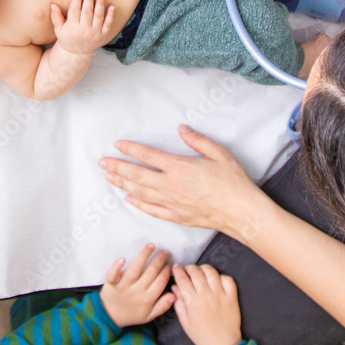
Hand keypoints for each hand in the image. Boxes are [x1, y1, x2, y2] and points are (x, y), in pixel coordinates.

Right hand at [51, 0, 115, 54]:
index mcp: (72, 27)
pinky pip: (108, 25)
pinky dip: (110, 16)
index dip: (76, 0)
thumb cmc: (67, 38)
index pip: (74, 11)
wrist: (77, 53)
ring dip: (100, 5)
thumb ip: (56, 17)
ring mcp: (94, 33)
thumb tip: (53, 4)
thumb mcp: (59, 30)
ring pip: (98, 17)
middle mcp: (84, 30)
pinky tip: (112, 6)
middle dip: (89, 0)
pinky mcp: (103, 36)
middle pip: (87, 12)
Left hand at [98, 125, 263, 237]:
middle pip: (137, 174)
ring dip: (122, 183)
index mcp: (180, 167)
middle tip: (102, 162)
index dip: (131, 149)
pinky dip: (138, 203)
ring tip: (109, 177)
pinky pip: (151, 209)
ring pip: (140, 192)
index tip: (118, 145)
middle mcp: (171, 185)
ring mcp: (172, 203)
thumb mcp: (219, 153)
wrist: (241, 212)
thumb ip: (197, 140)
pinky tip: (129, 198)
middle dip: (118, 167)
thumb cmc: (233, 182)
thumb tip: (181, 128)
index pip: (148, 156)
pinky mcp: (176, 216)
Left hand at [100, 244, 175, 327]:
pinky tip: (123, 258)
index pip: (161, 281)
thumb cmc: (132, 314)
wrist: (110, 317)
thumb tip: (174, 295)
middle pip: (151, 272)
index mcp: (148, 299)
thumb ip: (162, 306)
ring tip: (151, 246)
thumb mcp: (149, 315)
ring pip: (135, 268)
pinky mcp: (112, 283)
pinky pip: (113, 274)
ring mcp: (124, 286)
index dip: (167, 271)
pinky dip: (116, 266)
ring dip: (144, 255)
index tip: (170, 264)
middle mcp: (137, 291)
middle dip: (160, 260)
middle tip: (165, 252)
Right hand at [172, 264, 241, 344]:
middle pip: (196, 272)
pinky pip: (228, 279)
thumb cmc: (201, 335)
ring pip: (211, 272)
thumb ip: (179, 303)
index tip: (176, 268)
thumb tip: (175, 287)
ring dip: (204, 269)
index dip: (177, 271)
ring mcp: (220, 295)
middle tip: (187, 270)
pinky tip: (216, 280)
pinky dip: (222, 276)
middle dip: (189, 268)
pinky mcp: (232, 297)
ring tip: (201, 272)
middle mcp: (206, 295)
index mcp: (193, 302)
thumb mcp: (185, 322)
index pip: (183, 280)